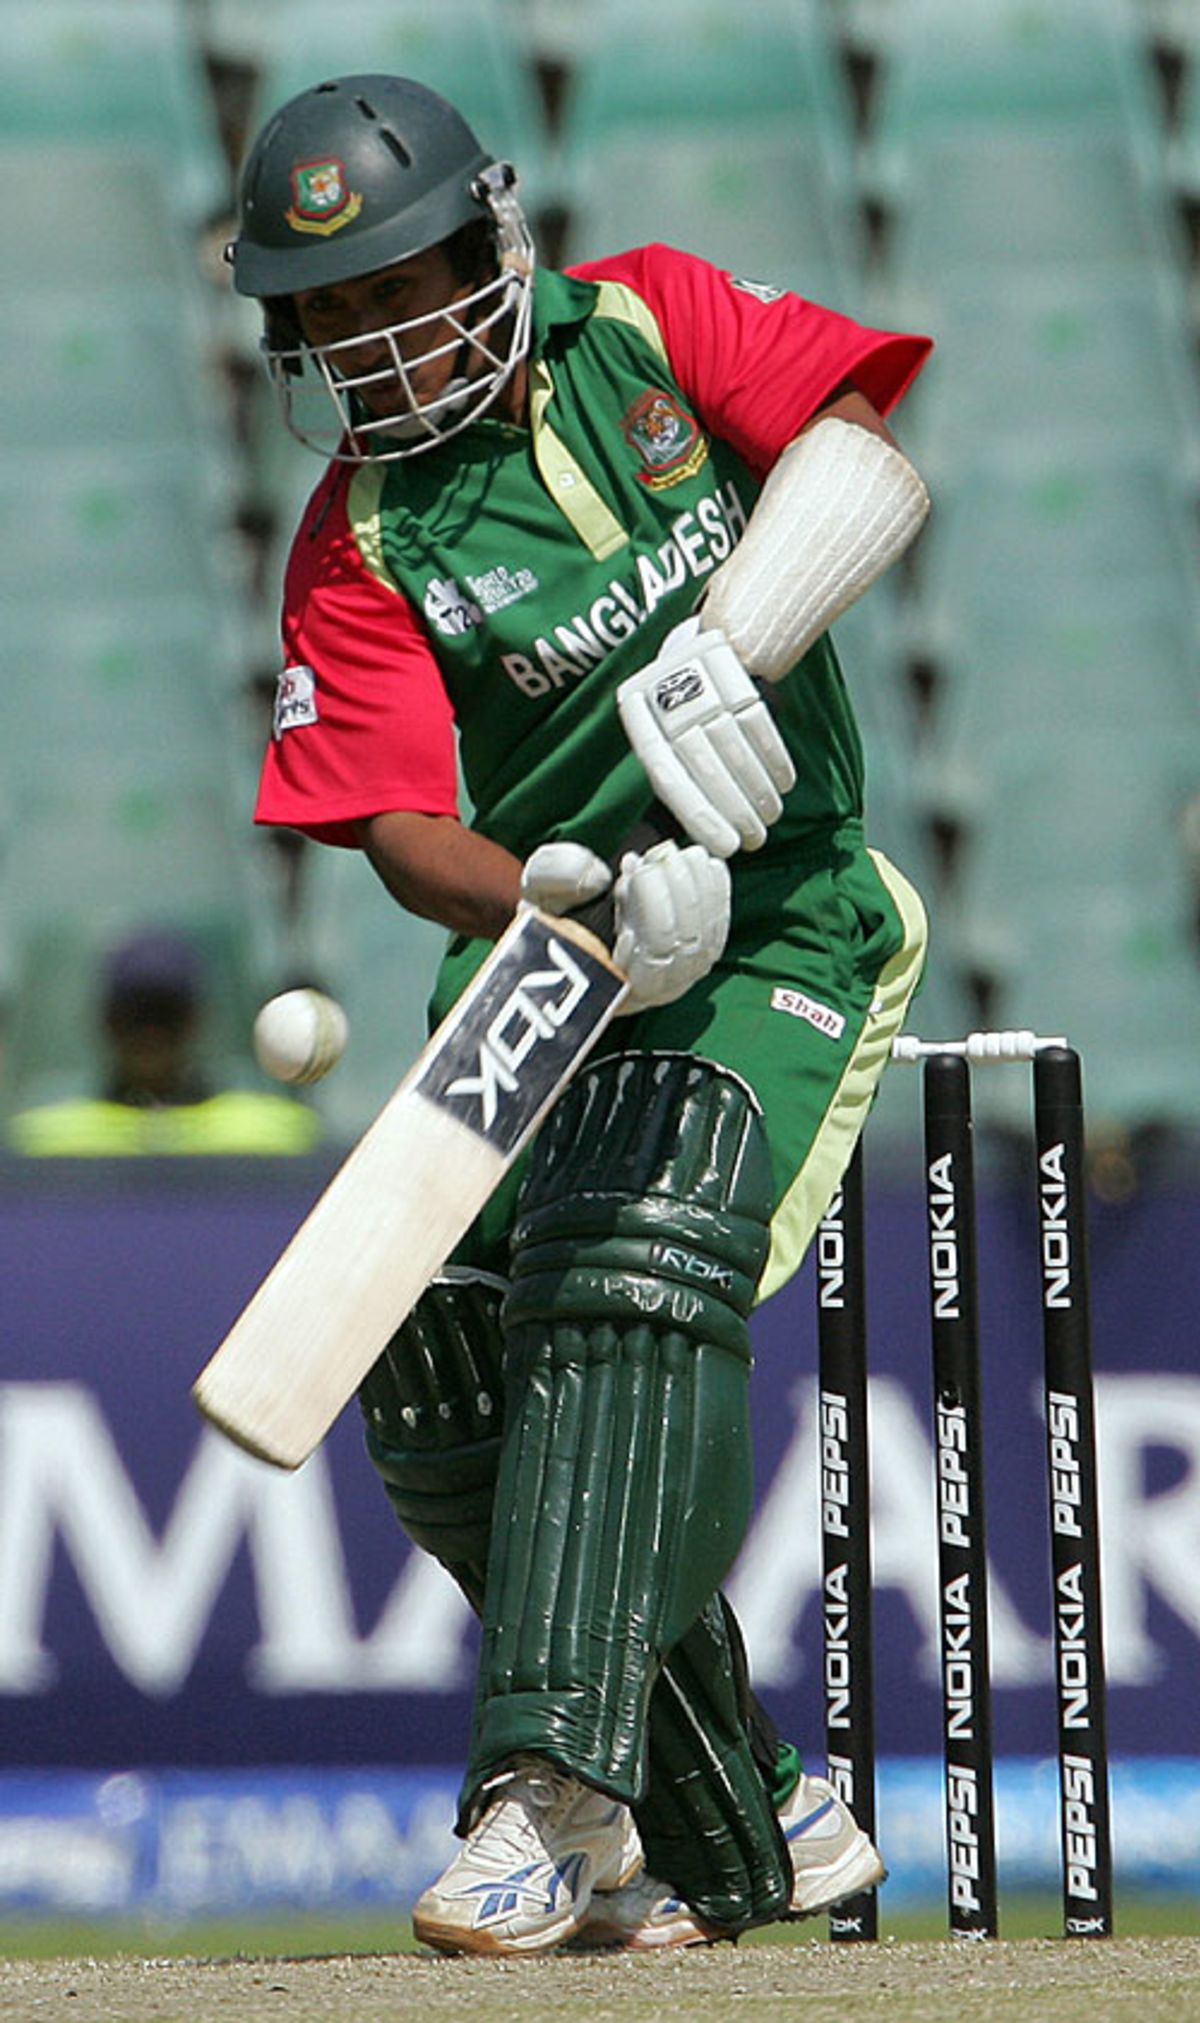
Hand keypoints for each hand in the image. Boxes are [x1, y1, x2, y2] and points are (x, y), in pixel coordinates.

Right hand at [520, 838, 730, 1012]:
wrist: (568, 920)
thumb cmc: (552, 911)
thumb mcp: (539, 888)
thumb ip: (556, 874)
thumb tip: (596, 875)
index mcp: (608, 985)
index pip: (650, 959)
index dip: (653, 914)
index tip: (633, 872)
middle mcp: (649, 990)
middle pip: (683, 948)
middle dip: (677, 894)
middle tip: (659, 855)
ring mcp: (678, 978)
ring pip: (705, 940)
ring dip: (699, 890)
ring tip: (680, 854)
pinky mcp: (696, 959)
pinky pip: (718, 932)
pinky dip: (717, 895)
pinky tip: (707, 864)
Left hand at [616, 615, 795, 857]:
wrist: (699, 644)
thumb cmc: (679, 712)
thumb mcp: (663, 737)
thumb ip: (674, 777)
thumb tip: (695, 838)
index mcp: (638, 715)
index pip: (667, 776)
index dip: (699, 815)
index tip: (726, 846)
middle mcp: (666, 696)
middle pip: (703, 762)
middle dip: (734, 808)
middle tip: (755, 839)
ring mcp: (701, 680)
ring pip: (733, 745)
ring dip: (758, 788)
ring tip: (771, 816)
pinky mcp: (733, 670)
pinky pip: (758, 721)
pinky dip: (774, 757)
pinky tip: (783, 784)